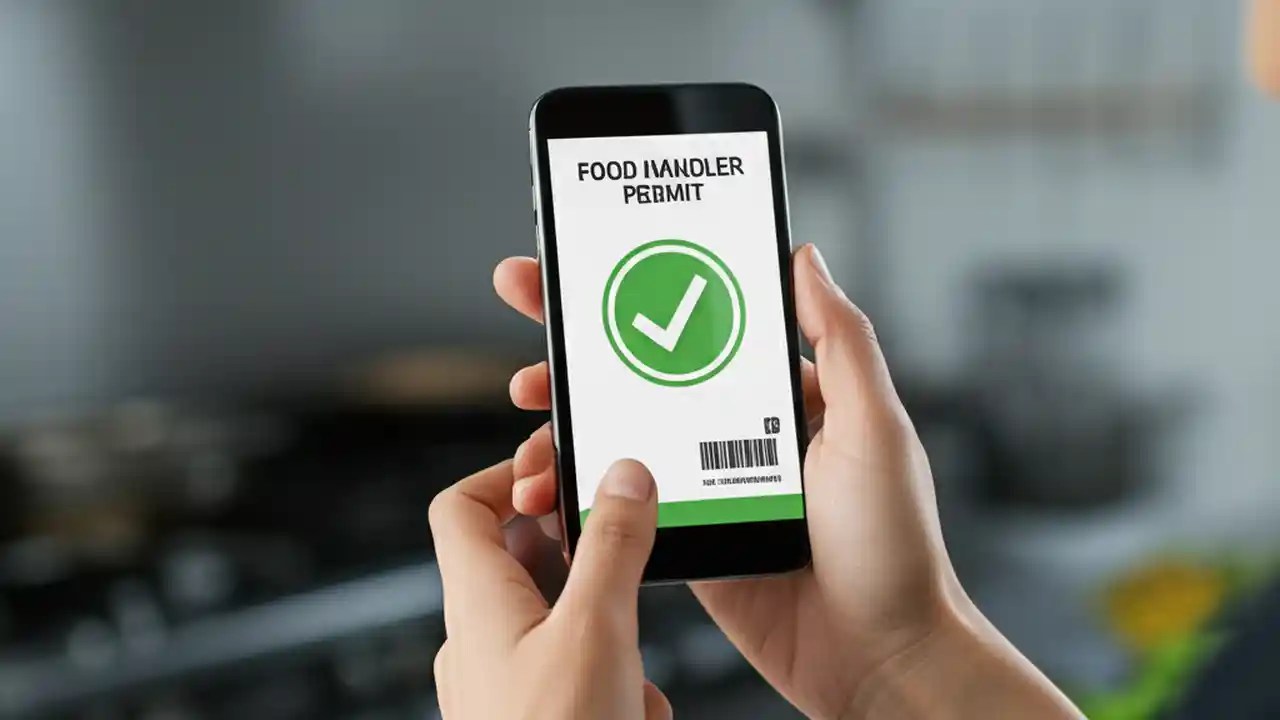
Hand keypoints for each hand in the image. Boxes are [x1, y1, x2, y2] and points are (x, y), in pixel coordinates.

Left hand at [429, 458, 671, 719]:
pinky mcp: (527, 718)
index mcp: (478, 604)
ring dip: (606, 630)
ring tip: (639, 653)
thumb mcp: (596, 631)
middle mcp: (477, 643)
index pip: (461, 508)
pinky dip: (609, 683)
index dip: (507, 476)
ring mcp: (498, 687)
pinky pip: (569, 677)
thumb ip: (612, 548)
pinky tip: (635, 708)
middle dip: (582, 554)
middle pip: (518, 562)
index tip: (560, 472)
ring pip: (556, 625)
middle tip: (622, 547)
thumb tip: (624, 477)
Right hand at [495, 244, 1079, 718]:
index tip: (582, 264)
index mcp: (781, 395)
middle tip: (526, 319)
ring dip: (563, 427)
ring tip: (531, 437)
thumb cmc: (895, 546)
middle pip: (639, 372)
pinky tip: (547, 492)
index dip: (638, 292)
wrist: (878, 656)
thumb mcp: (875, 427)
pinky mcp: (685, 536)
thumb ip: (840, 342)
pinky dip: (574, 493)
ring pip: (615, 438)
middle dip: (575, 345)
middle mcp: (737, 432)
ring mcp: (706, 484)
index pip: (697, 323)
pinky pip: (617, 504)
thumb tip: (804, 259)